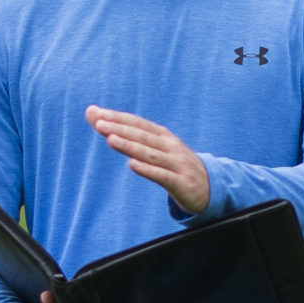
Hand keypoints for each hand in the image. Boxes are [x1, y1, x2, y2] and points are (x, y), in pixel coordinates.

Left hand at [86, 107, 208, 213]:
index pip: (138, 124)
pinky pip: (162, 176)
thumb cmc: (173, 165)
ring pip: (150, 154)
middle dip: (120, 129)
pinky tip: (132, 165)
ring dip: (130, 146)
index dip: (118, 118)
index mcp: (163, 137)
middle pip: (142, 136)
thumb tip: (94, 115)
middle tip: (98, 123)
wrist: (209, 188)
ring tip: (110, 139)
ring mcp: (177, 164)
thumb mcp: (153, 149)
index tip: (97, 114)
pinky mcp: (181, 183)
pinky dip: (147, 170)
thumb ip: (126, 136)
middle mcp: (170, 147)